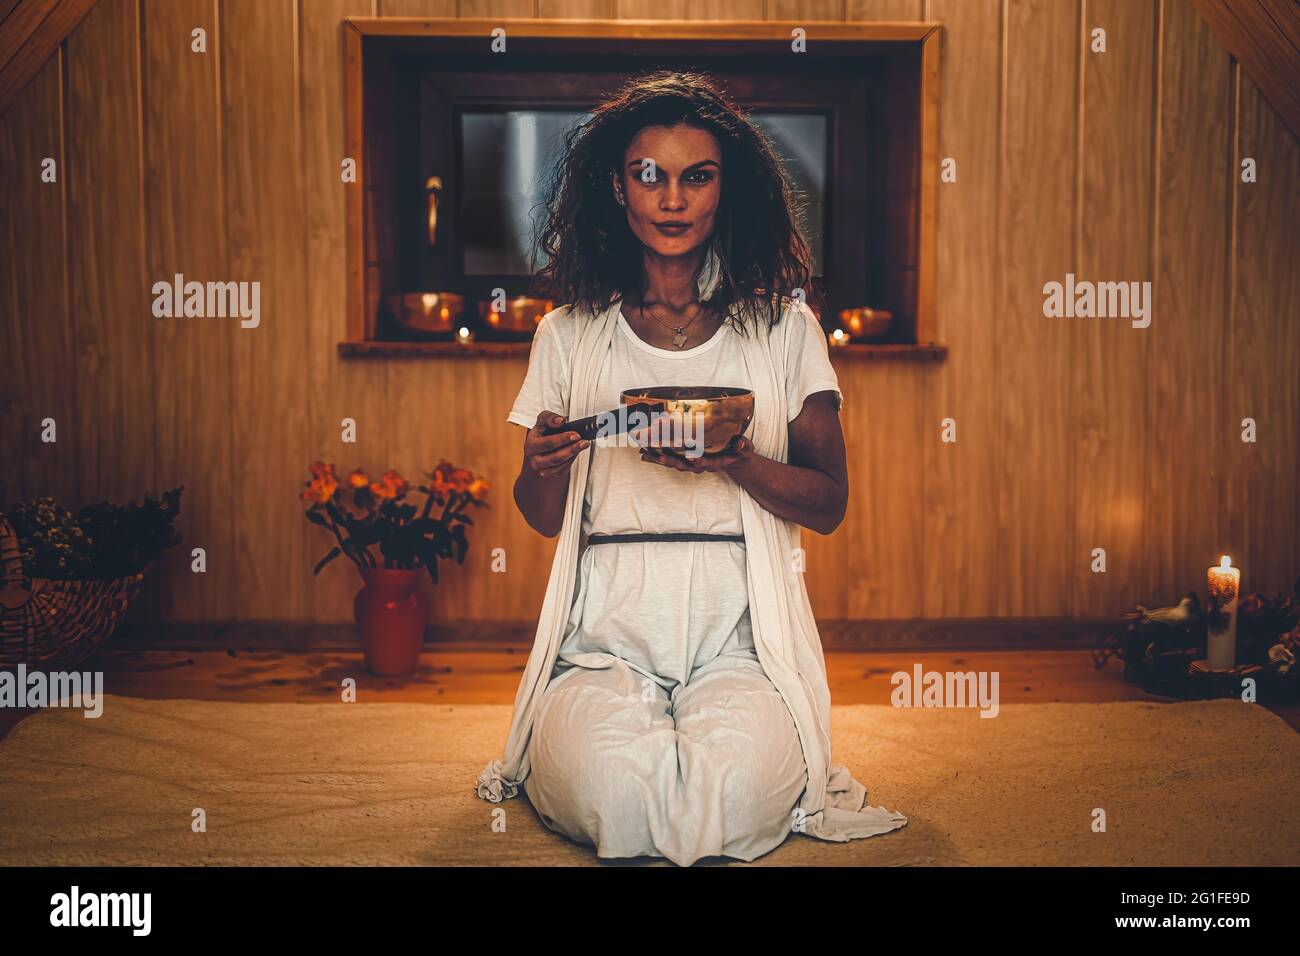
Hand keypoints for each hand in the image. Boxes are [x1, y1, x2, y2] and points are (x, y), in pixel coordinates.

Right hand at [524, 410, 589, 478]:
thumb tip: (560, 421)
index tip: (576, 435)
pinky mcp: (551, 474)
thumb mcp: (543, 420)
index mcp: (530, 446)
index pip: (548, 444)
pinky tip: (576, 451)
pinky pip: (563, 469)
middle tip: (584, 442)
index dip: (563, 439)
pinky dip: (571, 460)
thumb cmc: (542, 432)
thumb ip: (550, 417)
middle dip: (571, 449)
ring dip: (573, 454)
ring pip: (561, 465)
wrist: (540, 446)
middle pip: (555, 457)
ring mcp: (542, 470)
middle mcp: (534, 460)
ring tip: (583, 444)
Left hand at [636, 433, 753, 472]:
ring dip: (658, 458)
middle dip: (669, 459)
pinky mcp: (684, 459)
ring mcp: (690, 463)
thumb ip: (742, 446)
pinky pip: (668, 458)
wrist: (732, 459)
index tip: (691, 457)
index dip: (697, 460)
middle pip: (682, 464)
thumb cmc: (738, 452)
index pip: (704, 462)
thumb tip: (741, 443)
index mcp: (713, 462)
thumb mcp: (744, 449)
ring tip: (644, 453)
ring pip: (672, 462)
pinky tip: (644, 451)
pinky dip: (656, 455)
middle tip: (657, 455)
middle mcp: (699, 464)